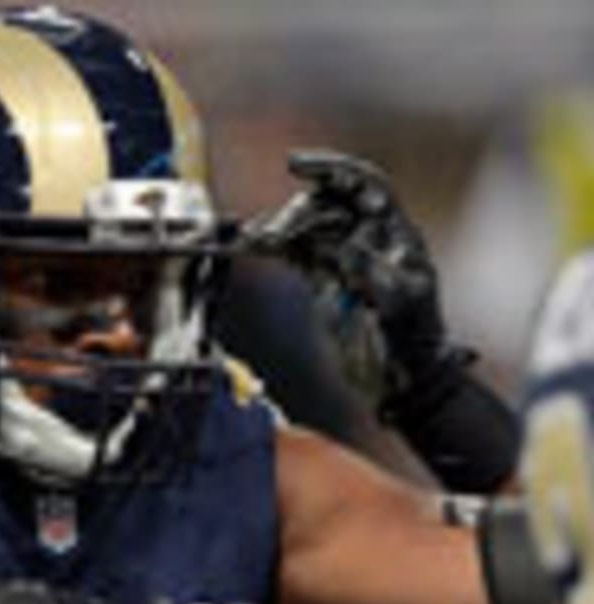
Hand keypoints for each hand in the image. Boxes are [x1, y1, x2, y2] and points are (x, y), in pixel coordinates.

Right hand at [254, 149, 451, 395]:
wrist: (400, 379)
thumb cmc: (411, 340)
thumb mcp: (397, 303)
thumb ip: (369, 270)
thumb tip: (339, 245)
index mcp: (395, 233)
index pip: (364, 185)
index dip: (332, 169)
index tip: (295, 166)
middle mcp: (369, 237)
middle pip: (327, 203)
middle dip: (297, 211)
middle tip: (275, 233)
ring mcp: (344, 256)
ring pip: (307, 225)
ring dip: (281, 228)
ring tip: (258, 240)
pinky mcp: (323, 277)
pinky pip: (295, 251)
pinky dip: (273, 246)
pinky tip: (252, 245)